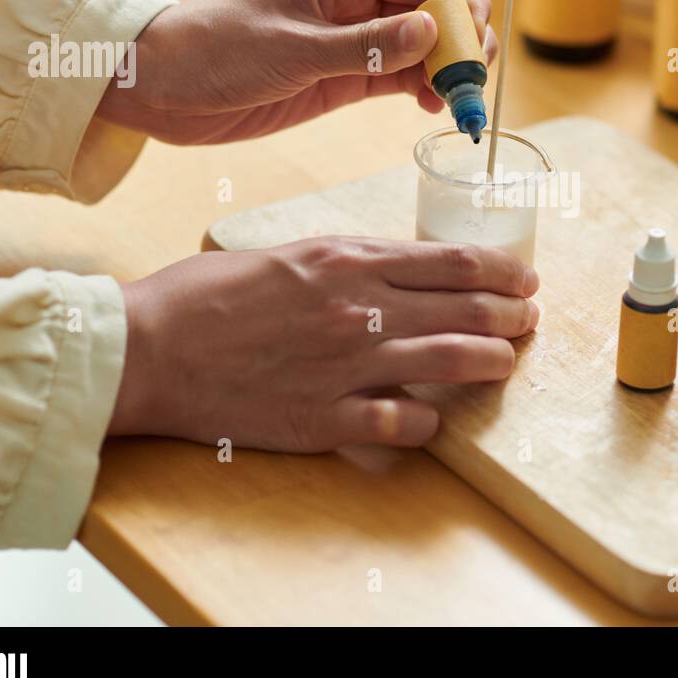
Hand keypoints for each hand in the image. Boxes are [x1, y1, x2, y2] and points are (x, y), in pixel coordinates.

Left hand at [97, 0, 497, 143]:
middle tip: (473, 83)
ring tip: (461, 104)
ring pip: (419, 47)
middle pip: (430, 11)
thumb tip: (434, 30)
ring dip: (445, 72)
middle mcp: (352, 0)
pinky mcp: (341, 74)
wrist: (161, 86)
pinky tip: (432, 108)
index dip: (460, 4)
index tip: (478, 41)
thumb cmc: (215, 51)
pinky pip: (396, 75)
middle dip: (460, 43)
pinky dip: (421, 89)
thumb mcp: (293, 49)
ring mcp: (350, 38)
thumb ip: (367, 44)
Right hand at [109, 237, 538, 450]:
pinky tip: (434, 420)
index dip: (501, 271)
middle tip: (528, 319)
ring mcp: (346, 365)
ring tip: (505, 362)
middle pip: (464, 310)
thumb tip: (402, 268)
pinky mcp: (324, 418)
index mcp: (348, 261)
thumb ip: (350, 262)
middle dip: (510, 314)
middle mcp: (359, 309)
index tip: (524, 278)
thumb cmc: (208, 295)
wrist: (149, 349)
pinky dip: (428, 423)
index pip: (452, 262)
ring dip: (490, 362)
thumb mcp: (288, 254)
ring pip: (449, 362)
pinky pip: (401, 424)